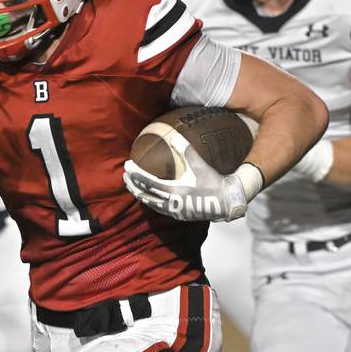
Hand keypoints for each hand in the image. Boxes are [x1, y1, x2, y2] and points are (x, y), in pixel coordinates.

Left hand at [123, 159, 251, 221]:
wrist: (226, 202)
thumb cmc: (213, 182)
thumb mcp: (200, 165)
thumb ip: (186, 150)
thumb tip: (173, 136)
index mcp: (175, 191)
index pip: (148, 182)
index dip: (136, 174)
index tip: (127, 166)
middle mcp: (172, 203)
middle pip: (146, 195)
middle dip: (133, 185)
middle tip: (124, 176)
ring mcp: (175, 211)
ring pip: (151, 204)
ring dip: (140, 194)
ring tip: (133, 186)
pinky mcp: (179, 215)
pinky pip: (159, 209)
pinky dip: (151, 201)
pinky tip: (148, 196)